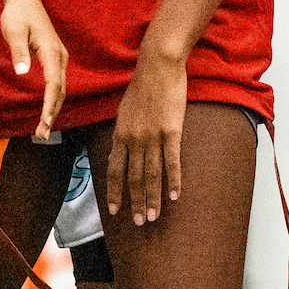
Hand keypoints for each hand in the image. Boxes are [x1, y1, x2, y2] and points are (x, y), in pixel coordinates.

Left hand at [0, 0, 68, 139]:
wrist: (25, 0)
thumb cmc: (18, 15)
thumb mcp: (14, 31)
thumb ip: (19, 52)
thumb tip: (22, 72)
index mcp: (51, 50)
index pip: (54, 83)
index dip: (50, 104)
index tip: (45, 120)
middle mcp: (60, 56)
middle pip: (60, 90)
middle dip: (52, 113)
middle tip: (41, 134)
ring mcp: (59, 58)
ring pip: (60, 89)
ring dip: (53, 109)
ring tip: (43, 129)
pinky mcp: (55, 59)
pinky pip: (57, 83)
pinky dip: (52, 100)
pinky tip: (47, 111)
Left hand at [107, 48, 187, 225]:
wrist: (157, 66)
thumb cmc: (143, 84)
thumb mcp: (125, 110)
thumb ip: (124, 131)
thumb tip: (123, 146)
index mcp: (120, 134)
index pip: (115, 170)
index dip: (115, 192)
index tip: (116, 210)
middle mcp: (133, 139)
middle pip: (133, 178)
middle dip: (135, 202)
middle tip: (139, 222)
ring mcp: (152, 136)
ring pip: (150, 175)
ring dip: (151, 198)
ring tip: (153, 217)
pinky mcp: (171, 132)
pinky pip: (172, 161)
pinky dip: (173, 181)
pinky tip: (174, 196)